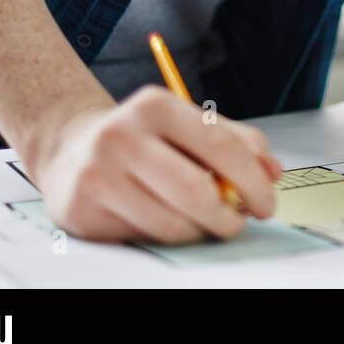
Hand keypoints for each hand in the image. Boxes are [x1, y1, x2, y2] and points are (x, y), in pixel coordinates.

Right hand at [29, 86, 283, 242]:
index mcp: (156, 106)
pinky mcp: (81, 210)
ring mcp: (97, 174)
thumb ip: (237, 141)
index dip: (252, 180)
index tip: (267, 202)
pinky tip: (164, 219)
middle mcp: (121, 136)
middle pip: (196, 192)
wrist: (69, 149)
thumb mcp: (187, 124)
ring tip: (203, 221)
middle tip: (239, 223)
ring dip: (199, 231)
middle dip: (228, 216)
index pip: (219, 146)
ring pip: (171, 223)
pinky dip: (166, 236)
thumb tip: (274, 173)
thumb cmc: (144, 138)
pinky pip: (144, 237)